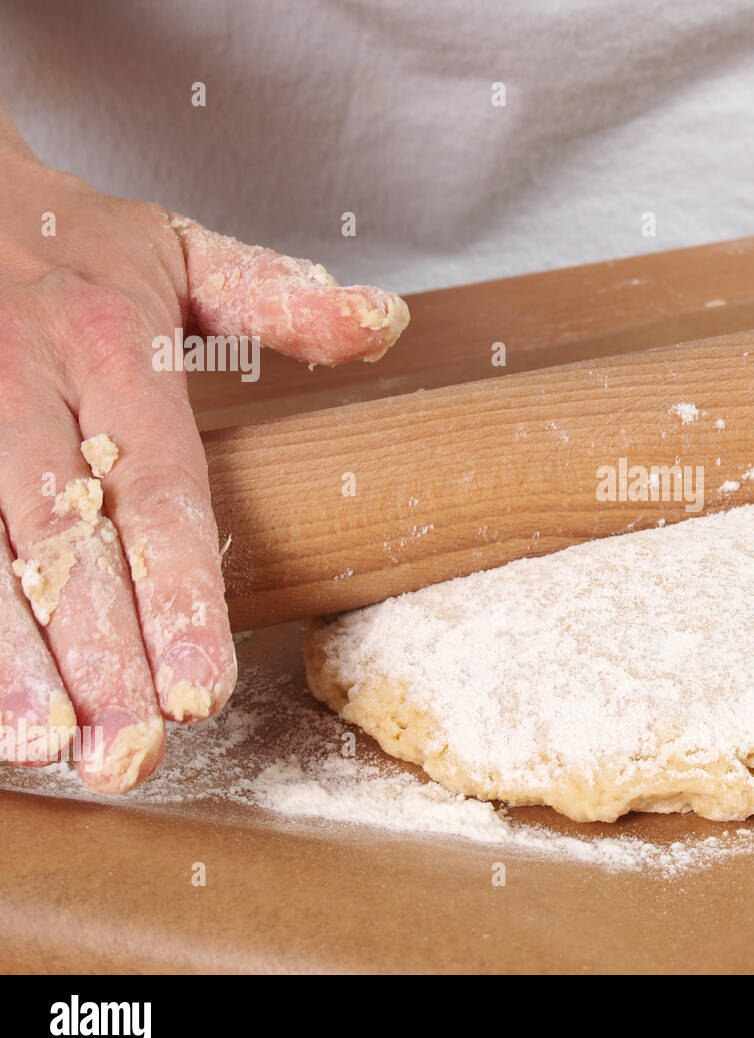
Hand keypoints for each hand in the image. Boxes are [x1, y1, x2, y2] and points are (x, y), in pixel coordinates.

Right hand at [0, 121, 408, 791]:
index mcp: (111, 343)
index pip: (160, 489)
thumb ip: (280, 299)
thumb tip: (389, 322)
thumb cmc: (66, 241)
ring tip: (41, 744)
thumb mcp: (179, 251)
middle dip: (99, 655)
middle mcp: (22, 380)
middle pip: (68, 539)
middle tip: (127, 752)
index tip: (200, 692)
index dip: (181, 596)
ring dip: (12, 656)